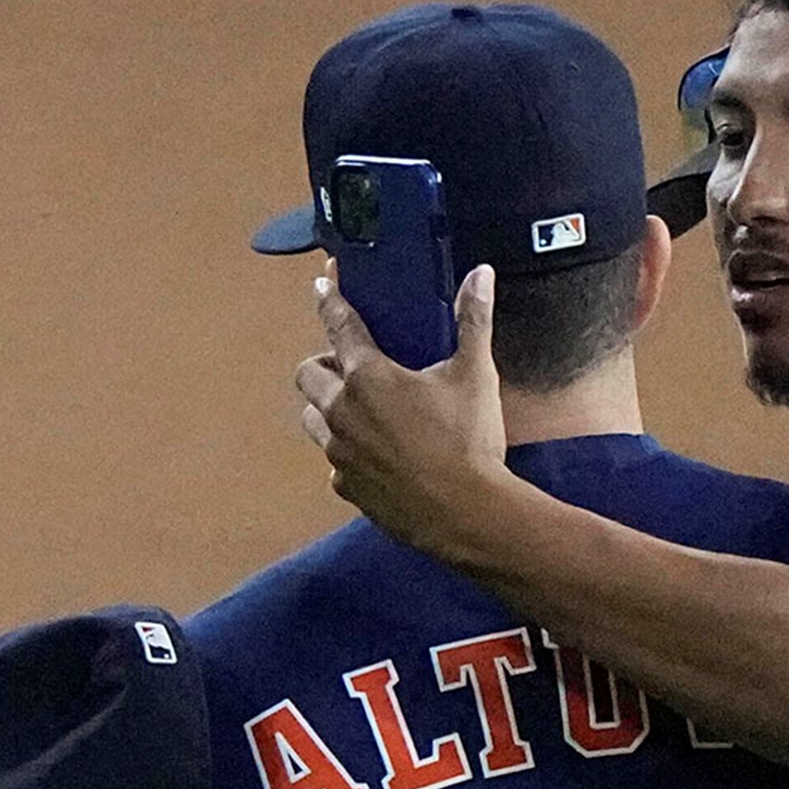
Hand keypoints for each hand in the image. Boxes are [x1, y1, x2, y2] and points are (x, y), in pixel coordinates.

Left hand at [295, 262, 509, 549]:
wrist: (468, 514)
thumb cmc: (469, 441)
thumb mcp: (476, 375)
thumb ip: (474, 321)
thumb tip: (481, 274)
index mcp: (368, 377)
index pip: (338, 325)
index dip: (329, 299)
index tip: (322, 284)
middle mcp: (342, 412)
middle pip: (307, 374)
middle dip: (323, 364)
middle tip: (352, 365)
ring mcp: (340, 453)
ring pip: (313, 419)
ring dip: (328, 407)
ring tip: (359, 409)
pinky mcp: (347, 487)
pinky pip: (335, 462)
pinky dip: (349, 452)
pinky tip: (379, 454)